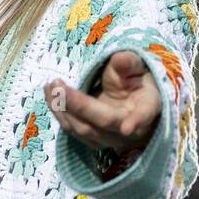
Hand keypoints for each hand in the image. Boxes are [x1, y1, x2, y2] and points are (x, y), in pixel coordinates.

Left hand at [44, 51, 160, 152]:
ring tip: (50, 86)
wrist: (132, 97)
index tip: (127, 128)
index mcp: (148, 107)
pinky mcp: (93, 139)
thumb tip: (119, 59)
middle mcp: (130, 129)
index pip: (144, 114)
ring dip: (62, 109)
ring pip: (83, 129)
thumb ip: (129, 63)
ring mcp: (111, 138)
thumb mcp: (137, 66)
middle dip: (77, 105)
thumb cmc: (137, 79)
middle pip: (102, 122)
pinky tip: (50, 94)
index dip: (137, 121)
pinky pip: (73, 129)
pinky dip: (59, 113)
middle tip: (57, 84)